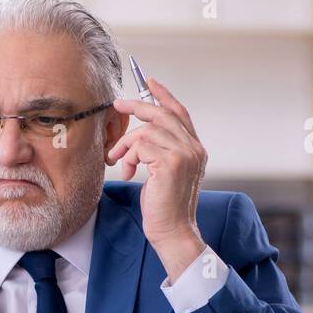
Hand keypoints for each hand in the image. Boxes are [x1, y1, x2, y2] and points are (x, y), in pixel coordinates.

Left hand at [105, 77, 207, 280]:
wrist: (173, 231)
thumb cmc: (164, 207)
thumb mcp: (162, 173)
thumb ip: (158, 152)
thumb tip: (138, 136)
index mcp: (195, 149)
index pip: (181, 113)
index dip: (164, 95)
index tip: (148, 81)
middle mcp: (194, 148)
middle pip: (162, 114)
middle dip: (137, 106)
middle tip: (117, 104)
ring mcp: (185, 154)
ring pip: (147, 131)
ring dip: (127, 145)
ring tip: (121, 162)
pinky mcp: (171, 162)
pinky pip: (141, 145)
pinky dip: (128, 156)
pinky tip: (129, 172)